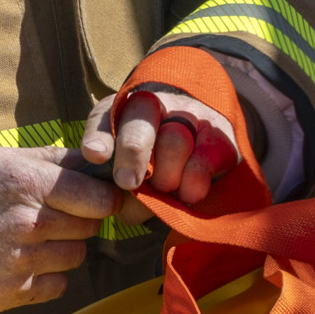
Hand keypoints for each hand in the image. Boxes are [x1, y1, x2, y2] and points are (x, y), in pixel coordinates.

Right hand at [0, 148, 113, 313]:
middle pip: (89, 229)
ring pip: (75, 258)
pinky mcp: (10, 293)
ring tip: (34, 239)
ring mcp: (19, 262)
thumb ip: (50, 159)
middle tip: (55, 218)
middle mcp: (27, 224)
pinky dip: (47, 277)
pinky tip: (24, 262)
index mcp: (28, 183)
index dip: (102, 200)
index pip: (97, 199)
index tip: (97, 201)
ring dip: (63, 249)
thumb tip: (93, 160)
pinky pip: (56, 287)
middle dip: (79, 222)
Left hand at [81, 83, 241, 207]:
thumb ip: (116, 178)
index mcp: (123, 109)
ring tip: (165, 189)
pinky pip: (202, 164)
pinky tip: (186, 193)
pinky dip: (190, 185)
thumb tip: (126, 208)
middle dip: (132, 153)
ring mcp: (190, 118)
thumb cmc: (153, 157)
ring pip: (173, 143)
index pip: (105, 117)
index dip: (99, 136)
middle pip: (141, 125)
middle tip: (128, 182)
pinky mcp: (219, 138)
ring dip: (164, 177)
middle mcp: (157, 105)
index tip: (95, 156)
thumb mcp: (125, 160)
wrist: (205, 133)